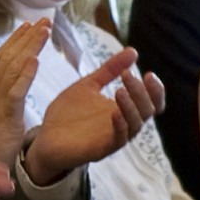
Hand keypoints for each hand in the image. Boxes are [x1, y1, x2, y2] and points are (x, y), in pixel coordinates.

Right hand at [0, 20, 49, 168]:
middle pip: (7, 58)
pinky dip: (25, 74)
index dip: (13, 42)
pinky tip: (35, 59)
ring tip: (44, 30)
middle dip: (25, 38)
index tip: (26, 27)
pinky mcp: (4, 115)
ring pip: (13, 68)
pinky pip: (16, 91)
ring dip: (29, 47)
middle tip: (43, 20)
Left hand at [24, 43, 163, 181]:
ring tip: (120, 90)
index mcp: (124, 109)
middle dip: (141, 92)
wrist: (44, 137)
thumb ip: (110, 69)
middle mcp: (124, 123)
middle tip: (128, 75)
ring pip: (136, 125)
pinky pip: (118, 139)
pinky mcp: (102, 149)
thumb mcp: (89, 85)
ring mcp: (114, 137)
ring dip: (131, 106)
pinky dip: (120, 125)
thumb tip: (133, 51)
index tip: (148, 73)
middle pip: (148, 111)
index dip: (156, 90)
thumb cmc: (68, 114)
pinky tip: (114, 112)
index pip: (152, 102)